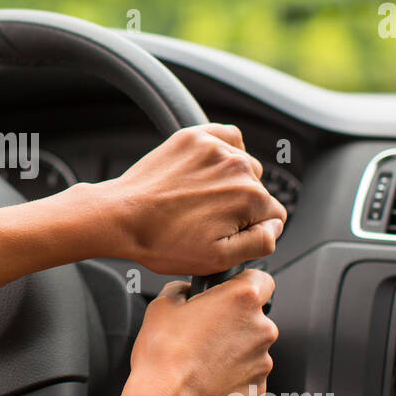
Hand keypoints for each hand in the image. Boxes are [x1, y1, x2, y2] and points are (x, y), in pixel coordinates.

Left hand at [97, 124, 286, 275]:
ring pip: (243, 165)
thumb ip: (260, 242)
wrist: (121, 217)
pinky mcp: (194, 136)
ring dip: (229, 180)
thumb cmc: (162, 241)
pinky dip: (223, 150)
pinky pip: (227, 137)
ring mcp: (215, 148)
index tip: (225, 232)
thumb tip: (274, 227)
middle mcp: (238, 167)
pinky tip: (206, 169)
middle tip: (206, 218)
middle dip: (239, 205)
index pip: (272, 216)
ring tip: (198, 198)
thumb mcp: (218, 259)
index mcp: (250, 198)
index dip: (251, 230)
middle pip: (258, 190)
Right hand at [120, 272, 276, 395]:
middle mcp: (262, 329)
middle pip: (255, 317)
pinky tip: (207, 379)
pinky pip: (249, 375)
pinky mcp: (259, 389)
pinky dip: (233, 375)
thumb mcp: (161, 306)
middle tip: (203, 331)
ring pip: (251, 348)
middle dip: (233, 321)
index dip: (243, 284)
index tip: (229, 293)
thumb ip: (181, 290)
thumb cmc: (164, 357)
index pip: (261, 279)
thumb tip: (186, 291)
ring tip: (201, 360)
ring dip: (233, 350)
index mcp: (242, 300)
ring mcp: (263, 362)